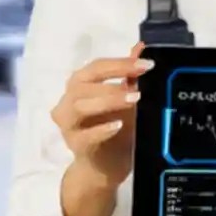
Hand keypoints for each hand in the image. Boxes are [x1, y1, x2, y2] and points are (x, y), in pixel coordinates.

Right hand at [50, 41, 153, 188]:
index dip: (120, 63)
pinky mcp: (74, 146)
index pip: (96, 67)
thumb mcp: (127, 101)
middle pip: (83, 83)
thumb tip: (142, 47)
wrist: (105, 168)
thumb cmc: (115, 131)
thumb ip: (131, 76)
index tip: (146, 64)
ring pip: (79, 106)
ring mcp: (68, 125)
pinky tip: (118, 125)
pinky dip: (101, 129)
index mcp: (80, 85)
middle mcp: (68, 101)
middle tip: (139, 82)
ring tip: (132, 100)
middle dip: (113, 79)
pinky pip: (84, 136)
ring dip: (107, 100)